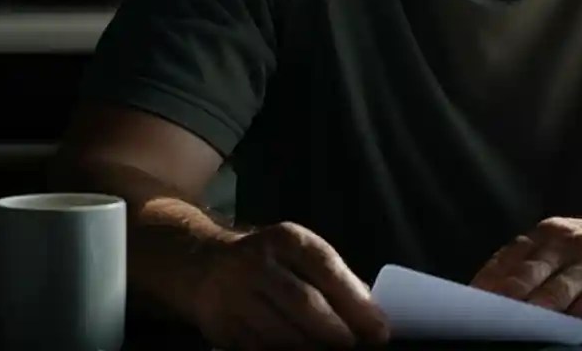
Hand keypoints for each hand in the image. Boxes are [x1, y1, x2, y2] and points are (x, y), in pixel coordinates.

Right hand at [189, 222, 388, 349]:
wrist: (203, 264)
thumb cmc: (268, 261)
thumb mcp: (297, 253)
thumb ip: (330, 277)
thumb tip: (369, 313)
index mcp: (285, 240)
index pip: (326, 268)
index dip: (356, 301)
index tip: (378, 328)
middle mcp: (257, 264)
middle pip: (303, 303)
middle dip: (336, 330)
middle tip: (356, 346)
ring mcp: (235, 296)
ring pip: (281, 332)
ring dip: (312, 349)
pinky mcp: (221, 326)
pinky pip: (259, 348)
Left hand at [470, 217, 581, 323]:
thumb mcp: (564, 257)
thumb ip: (530, 271)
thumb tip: (482, 300)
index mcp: (547, 235)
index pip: (507, 260)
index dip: (484, 286)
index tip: (462, 310)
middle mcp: (569, 242)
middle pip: (527, 276)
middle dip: (503, 302)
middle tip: (481, 321)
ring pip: (557, 291)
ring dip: (535, 312)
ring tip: (515, 329)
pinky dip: (579, 319)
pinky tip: (566, 331)